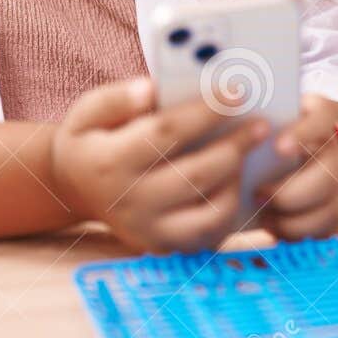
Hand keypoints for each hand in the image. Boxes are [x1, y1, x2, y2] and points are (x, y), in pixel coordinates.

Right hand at [50, 78, 268, 253]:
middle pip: (196, 175)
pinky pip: (211, 233)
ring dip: (238, 180)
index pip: (166, 133)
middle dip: (235, 146)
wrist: (75, 191)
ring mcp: (149, 231)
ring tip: (250, 153)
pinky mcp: (166, 247)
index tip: (237, 91)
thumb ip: (118, 98)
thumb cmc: (92, 141)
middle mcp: (129, 203)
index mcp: (109, 163)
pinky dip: (232, 206)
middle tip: (261, 124)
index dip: (206, 110)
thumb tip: (152, 89)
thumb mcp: (88, 112)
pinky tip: (238, 179)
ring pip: (210, 212)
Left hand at [254, 94, 337, 240]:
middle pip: (326, 177)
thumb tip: (227, 129)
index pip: (318, 123)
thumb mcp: (274, 114)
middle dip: (287, 192)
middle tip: (256, 194)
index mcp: (322, 119)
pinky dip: (292, 231)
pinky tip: (270, 223)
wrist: (316, 146)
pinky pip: (319, 231)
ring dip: (287, 217)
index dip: (301, 136)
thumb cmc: (281, 129)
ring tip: (260, 212)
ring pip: (325, 210)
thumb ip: (256, 119)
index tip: (278, 148)